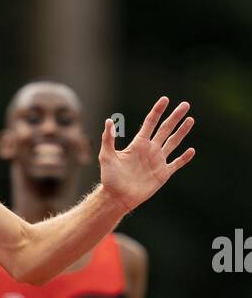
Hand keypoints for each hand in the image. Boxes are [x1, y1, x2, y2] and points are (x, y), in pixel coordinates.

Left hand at [99, 98, 194, 212]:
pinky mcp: (163, 174)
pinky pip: (176, 163)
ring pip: (173, 142)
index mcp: (138, 143)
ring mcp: (157, 161)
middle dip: (175, 117)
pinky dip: (184, 158)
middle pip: (165, 129)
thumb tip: (109, 121)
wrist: (117, 198)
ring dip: (182, 132)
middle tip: (185, 104)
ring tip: (190, 120)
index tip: (165, 99)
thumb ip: (108, 139)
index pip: (150, 122)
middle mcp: (150, 149)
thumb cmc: (109, 178)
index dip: (157, 111)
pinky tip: (191, 150)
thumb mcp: (106, 156)